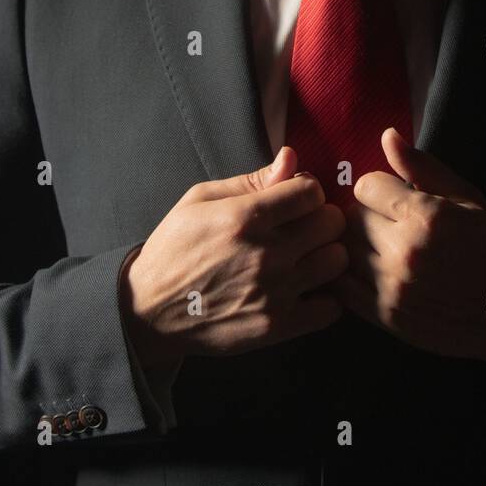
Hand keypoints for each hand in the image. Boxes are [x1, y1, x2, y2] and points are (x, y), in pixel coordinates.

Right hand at [118, 146, 346, 370]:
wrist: (148, 310)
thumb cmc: (175, 248)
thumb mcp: (200, 200)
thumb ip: (251, 179)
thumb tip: (291, 157)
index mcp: (245, 217)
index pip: (312, 191)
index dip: (307, 191)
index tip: (295, 200)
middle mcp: (265, 254)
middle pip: (331, 223)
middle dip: (321, 219)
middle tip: (304, 227)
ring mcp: (273, 293)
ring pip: (336, 262)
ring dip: (326, 255)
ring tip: (306, 257)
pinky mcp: (276, 327)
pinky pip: (330, 308)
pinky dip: (324, 298)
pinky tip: (305, 290)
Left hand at [329, 128, 485, 368]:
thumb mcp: (467, 198)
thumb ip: (423, 166)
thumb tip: (387, 136)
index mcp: (426, 217)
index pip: (365, 186)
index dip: (378, 188)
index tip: (392, 197)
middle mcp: (404, 252)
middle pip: (351, 218)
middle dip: (366, 215)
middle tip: (388, 223)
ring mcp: (391, 287)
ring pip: (343, 250)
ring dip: (356, 244)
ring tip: (380, 247)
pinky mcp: (383, 315)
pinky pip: (341, 285)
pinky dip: (348, 274)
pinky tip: (370, 270)